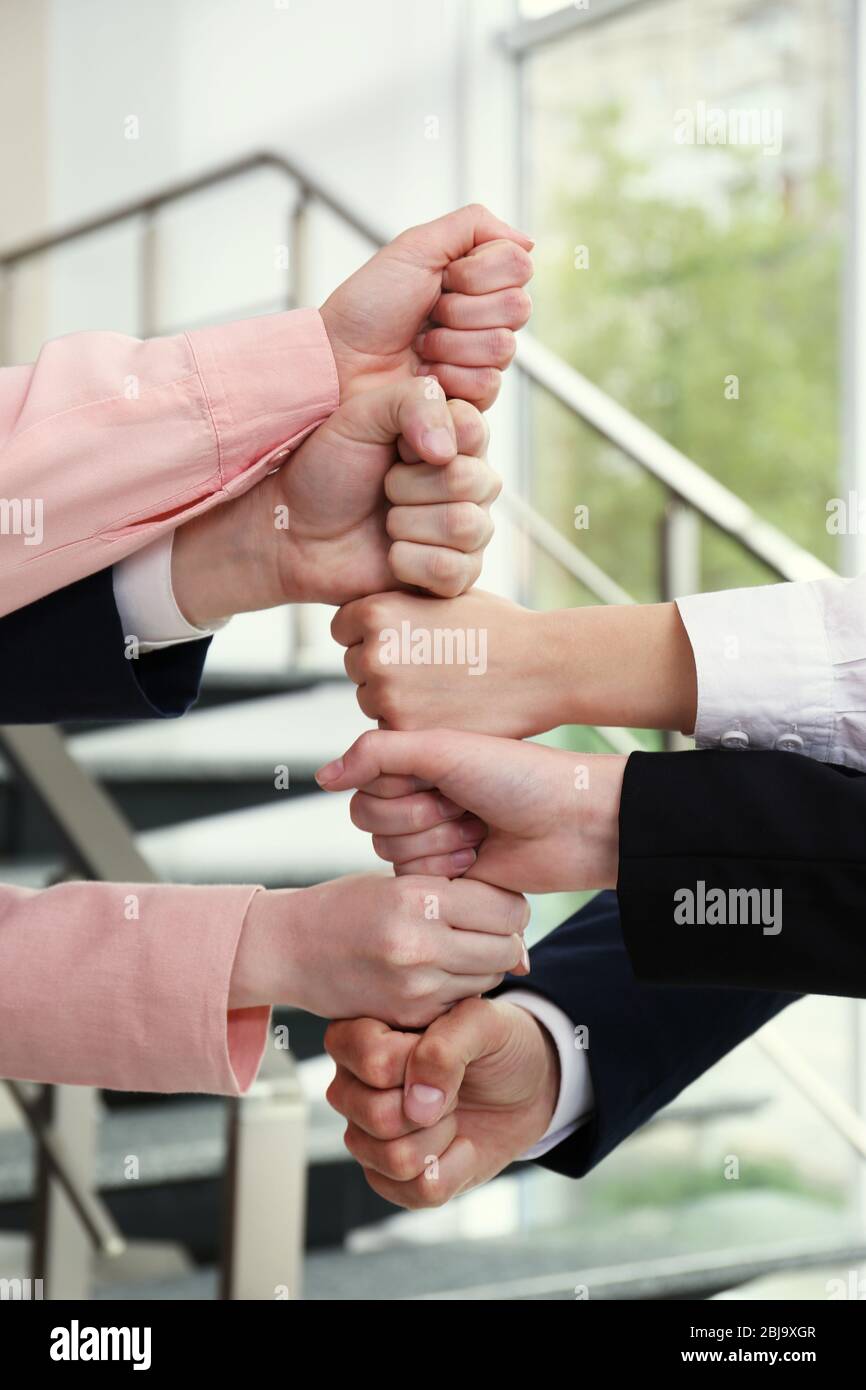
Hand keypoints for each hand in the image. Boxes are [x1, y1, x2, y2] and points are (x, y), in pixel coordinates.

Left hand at [172, 377, 500, 620]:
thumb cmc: (326, 469)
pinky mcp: (452, 575)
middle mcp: (468, 482)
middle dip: (410, 486)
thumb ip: (413, 403)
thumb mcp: (362, 415)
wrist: (294, 530)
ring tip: (385, 523)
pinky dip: (412, 563)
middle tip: (383, 488)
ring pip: (467, 526)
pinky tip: (391, 555)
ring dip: (409, 524)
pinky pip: (456, 571)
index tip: (395, 448)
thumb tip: (448, 449)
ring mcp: (464, 530)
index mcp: (453, 436)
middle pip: (475, 481)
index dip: (427, 443)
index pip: (474, 430)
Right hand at [229, 873, 529, 1027]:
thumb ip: (460, 900)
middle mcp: (419, 944)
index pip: (507, 908)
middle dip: (504, 938)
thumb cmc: (348, 905)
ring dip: (482, 966)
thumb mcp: (400, 883)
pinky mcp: (408, 1015)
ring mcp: (414, 986)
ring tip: (452, 949)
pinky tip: (433, 972)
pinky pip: (461, 1002)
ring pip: (489, 978)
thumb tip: (521, 940)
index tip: (496, 906)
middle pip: (505, 947)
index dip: (509, 907)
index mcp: (418, 898)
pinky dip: (458, 989)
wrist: (289, 948)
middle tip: (481, 930)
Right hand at [316, 731, 625, 891]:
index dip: (399, 790)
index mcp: (418, 763)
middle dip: (420, 818)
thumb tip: (322, 776)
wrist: (574, 823)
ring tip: (480, 833)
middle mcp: (421, 799)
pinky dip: (447, 871)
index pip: (365, 785)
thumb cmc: (519, 776)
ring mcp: (434, 839)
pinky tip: (482, 859)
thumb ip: (378, 753)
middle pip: (372, 823)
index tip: (443, 782)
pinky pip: (415, 884)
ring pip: (391, 855)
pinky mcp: (449, 879)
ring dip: (438, 844)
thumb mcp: (445, 749)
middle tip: (467, 808)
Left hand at [320, 205, 532, 410]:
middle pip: (517, 307)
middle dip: (464, 309)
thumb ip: (473, 226)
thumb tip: (527, 241)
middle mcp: (484, 316)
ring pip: (503, 347)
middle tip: (429, 313)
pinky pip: (488, 383)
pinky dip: (450, 375)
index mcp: (476, 279)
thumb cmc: (369, 307)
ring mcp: (479, 358)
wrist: (342, 361)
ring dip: (452, 343)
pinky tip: (426, 373)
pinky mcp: (471, 396)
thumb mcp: (415, 248)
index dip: (478, 273)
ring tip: (421, 346)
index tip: (442, 278)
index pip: (518, 266)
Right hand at [325, 997, 558, 1207]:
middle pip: (376, 1115)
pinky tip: (460, 1145)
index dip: (419, 1063)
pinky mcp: (387, 1177)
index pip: (372, 1061)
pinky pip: (414, 1192)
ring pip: (393, 1159)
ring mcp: (365, 1134)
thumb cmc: (495, 1044)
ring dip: (442, 1137)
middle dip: (436, 1104)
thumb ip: (444, 1049)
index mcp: (358, 1034)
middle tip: (453, 1086)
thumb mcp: (482, 1022)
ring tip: (453, 1113)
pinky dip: (454, 1170)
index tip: (445, 1050)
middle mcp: (351, 1086)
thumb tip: (416, 1107)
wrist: (525, 1087)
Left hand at [334, 592, 699, 737]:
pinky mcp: (404, 732)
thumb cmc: (499, 628)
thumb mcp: (442, 595)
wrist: (542, 667)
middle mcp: (374, 653)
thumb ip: (399, 604)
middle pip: (355, 667)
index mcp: (377, 612)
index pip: (344, 628)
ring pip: (370, 702)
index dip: (369, 634)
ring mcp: (386, 697)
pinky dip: (411, 726)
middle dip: (382, 669)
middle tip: (428, 670)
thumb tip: (367, 614)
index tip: (400, 642)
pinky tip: (446, 712)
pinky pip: (389, 732)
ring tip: (442, 691)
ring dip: (395, 701)